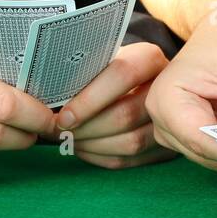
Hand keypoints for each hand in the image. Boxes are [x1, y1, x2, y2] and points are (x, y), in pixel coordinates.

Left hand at [54, 42, 174, 169]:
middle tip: (58, 134)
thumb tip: (45, 97)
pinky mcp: (169, 144)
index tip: (63, 117)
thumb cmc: (101, 68)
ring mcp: (171, 117)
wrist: (135, 81)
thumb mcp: (93, 59)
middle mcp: (166, 86)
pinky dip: (103, 158)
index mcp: (148, 57)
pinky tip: (84, 150)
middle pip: (127, 114)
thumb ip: (77, 71)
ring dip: (93, 146)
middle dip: (87, 129)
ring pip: (133, 141)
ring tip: (68, 141)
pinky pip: (135, 160)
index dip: (90, 99)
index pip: (123, 73)